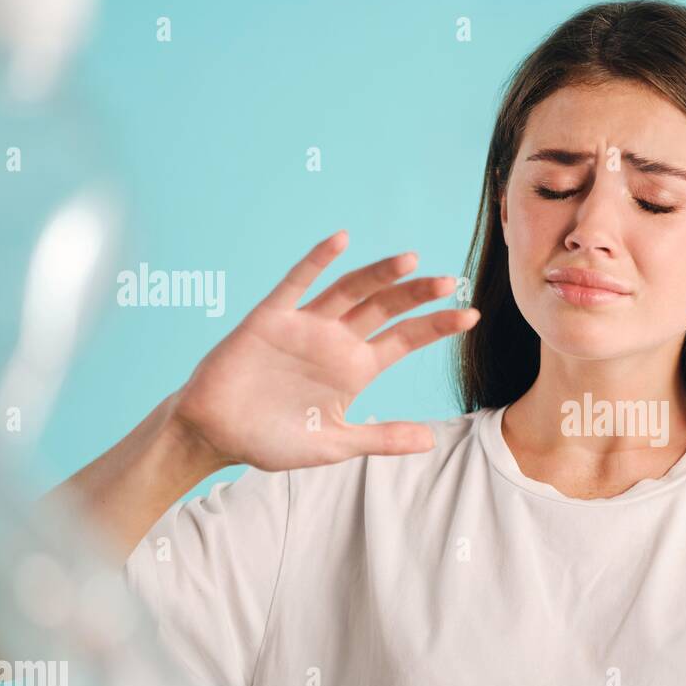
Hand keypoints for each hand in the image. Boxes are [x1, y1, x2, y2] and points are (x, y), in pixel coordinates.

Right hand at [171, 231, 478, 472]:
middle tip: (450, 282)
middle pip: (385, 309)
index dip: (436, 326)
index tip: (470, 315)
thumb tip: (431, 441)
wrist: (215, 436)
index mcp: (355, 369)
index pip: (404, 339)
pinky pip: (296, 284)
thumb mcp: (336, 444)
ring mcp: (305, 326)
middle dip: (417, 295)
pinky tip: (340, 241)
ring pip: (349, 292)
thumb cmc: (272, 440)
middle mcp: (335, 341)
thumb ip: (381, 438)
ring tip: (411, 261)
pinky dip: (317, 261)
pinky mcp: (270, 319)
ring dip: (378, 275)